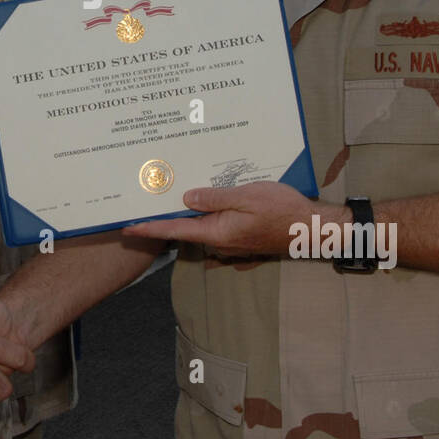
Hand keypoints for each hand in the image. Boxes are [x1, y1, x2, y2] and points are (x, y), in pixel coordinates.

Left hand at [120, 181, 315, 257]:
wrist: (311, 228)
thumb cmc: (282, 210)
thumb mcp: (247, 196)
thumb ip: (215, 198)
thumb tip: (186, 198)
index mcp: (217, 232)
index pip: (175, 230)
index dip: (150, 228)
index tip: (128, 227)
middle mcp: (220, 241)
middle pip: (184, 230)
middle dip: (163, 218)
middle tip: (141, 204)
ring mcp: (230, 242)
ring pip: (199, 227)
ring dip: (184, 216)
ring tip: (165, 198)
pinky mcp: (240, 237)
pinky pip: (214, 227)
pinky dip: (203, 216)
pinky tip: (199, 203)